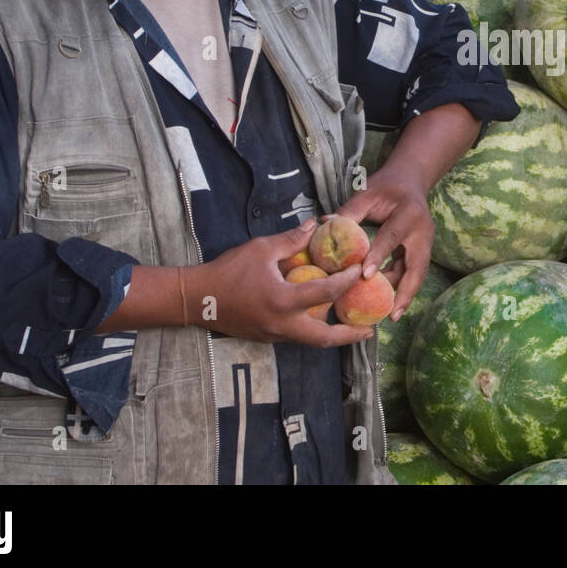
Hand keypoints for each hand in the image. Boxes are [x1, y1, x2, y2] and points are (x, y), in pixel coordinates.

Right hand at [190, 219, 374, 346]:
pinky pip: (297, 336)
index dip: (347, 281)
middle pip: (325, 339)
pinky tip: (321, 318)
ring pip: (311, 341)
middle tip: (370, 329)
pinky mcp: (267, 338)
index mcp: (283, 301)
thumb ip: (291, 240)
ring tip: (352, 325)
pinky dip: (313, 330)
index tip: (360, 271)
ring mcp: (274, 336)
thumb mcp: (261, 249)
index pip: (326, 293)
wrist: (197, 299)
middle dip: (350, 336)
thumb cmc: (228, 271)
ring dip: (333, 335)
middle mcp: (282, 325)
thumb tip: (313, 225)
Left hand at [334, 172, 433, 322]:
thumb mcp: (367, 193)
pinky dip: (402, 286)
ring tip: (389, 315)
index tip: (365, 276)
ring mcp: (426, 242)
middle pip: (418, 266)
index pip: (391, 237)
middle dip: (406, 292)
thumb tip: (323, 226)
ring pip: (417, 274)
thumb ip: (348, 212)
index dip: (379, 256)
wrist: (410, 179)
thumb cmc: (386, 186)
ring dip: (404, 294)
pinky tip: (390, 302)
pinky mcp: (422, 250)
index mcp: (408, 213)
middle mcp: (422, 231)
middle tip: (392, 314)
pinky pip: (412, 272)